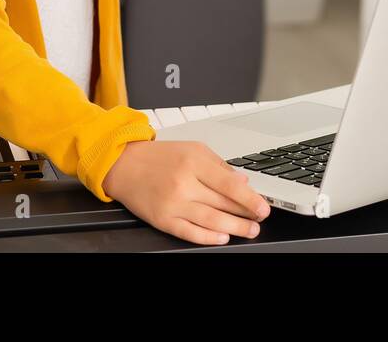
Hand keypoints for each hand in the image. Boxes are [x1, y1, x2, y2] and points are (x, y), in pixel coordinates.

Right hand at [102, 139, 270, 244]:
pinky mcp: (162, 219)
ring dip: (234, 228)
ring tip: (248, 230)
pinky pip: (190, 232)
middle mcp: (183, 183)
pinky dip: (208, 237)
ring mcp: (173, 203)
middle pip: (223, 204)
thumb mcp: (192, 149)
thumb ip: (219, 165)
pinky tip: (221, 237)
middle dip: (246, 215)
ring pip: (211, 220)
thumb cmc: (159, 156)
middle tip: (259, 220)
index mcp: (193, 161)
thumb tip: (243, 181)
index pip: (230, 184)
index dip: (251, 199)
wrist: (123, 164)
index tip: (264, 207)